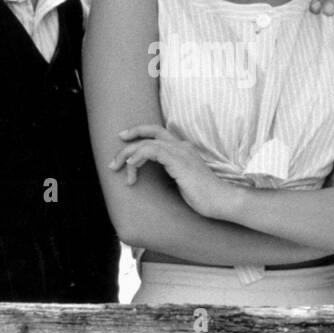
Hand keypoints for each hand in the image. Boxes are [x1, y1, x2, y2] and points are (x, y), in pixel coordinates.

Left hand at [111, 124, 234, 219]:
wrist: (219, 200)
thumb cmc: (203, 196)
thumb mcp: (182, 181)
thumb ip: (171, 173)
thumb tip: (155, 177)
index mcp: (183, 149)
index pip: (158, 132)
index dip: (139, 132)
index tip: (124, 139)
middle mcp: (181, 146)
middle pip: (150, 133)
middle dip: (129, 141)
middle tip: (114, 160)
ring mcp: (180, 152)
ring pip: (146, 143)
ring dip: (128, 155)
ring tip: (118, 169)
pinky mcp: (178, 160)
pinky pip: (151, 150)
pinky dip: (137, 157)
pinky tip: (132, 167)